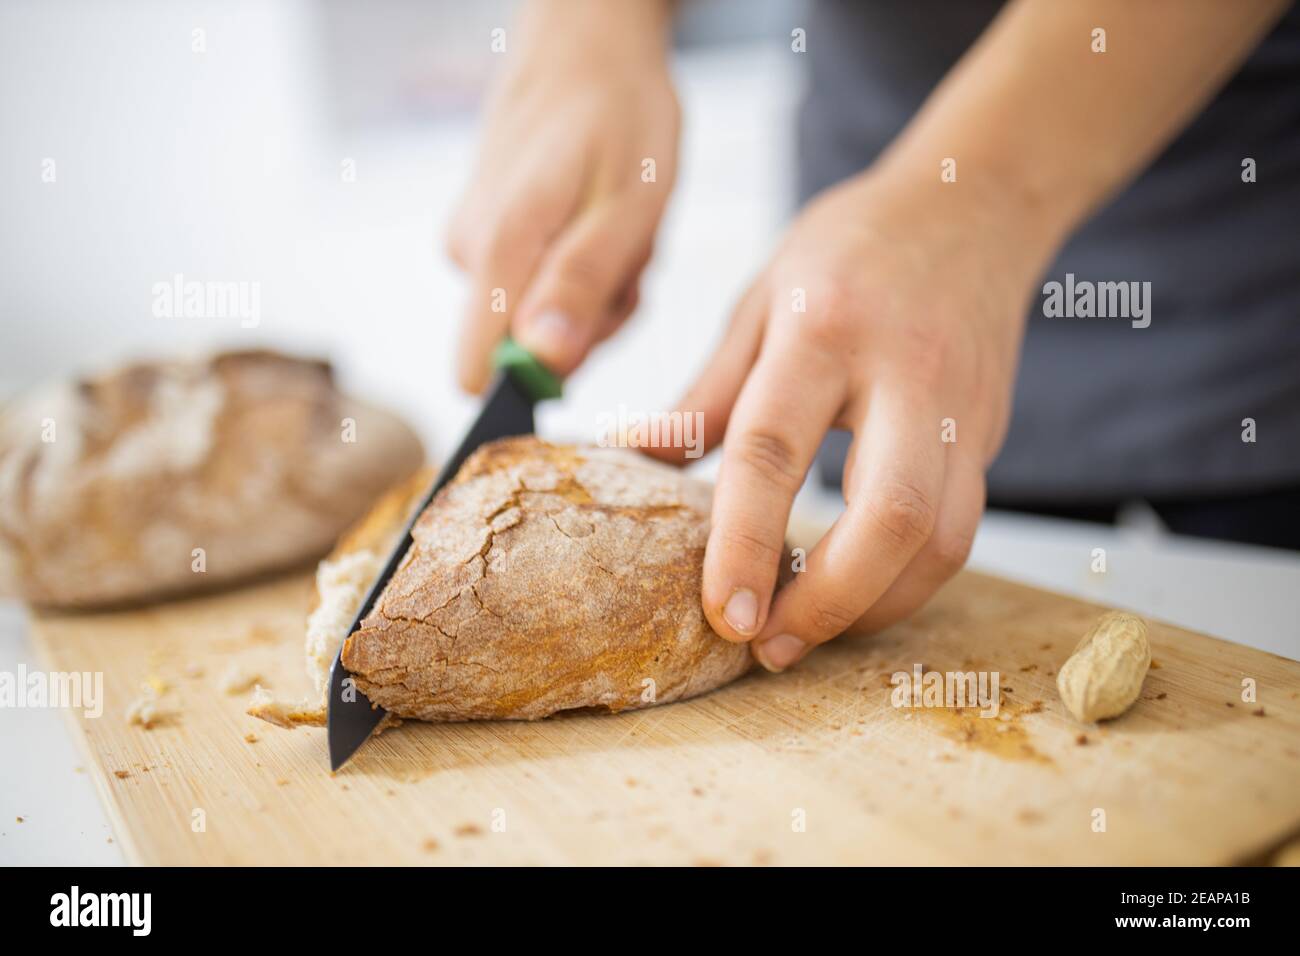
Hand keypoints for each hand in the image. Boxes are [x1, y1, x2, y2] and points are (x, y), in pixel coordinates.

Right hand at [446, 0, 678, 391]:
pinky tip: (597, 223)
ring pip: (539, 318)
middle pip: (526, 351)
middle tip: (625, 259)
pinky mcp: (486, 238)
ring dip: (595, 291)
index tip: (595, 327)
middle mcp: (469, 253)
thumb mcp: (628, 207)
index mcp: (500, 249)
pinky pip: (538, 287)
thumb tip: (543, 366)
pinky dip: (582, 269)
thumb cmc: (618, 117)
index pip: (480, 374)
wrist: (586, 47)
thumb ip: (581, 288)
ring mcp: (473, 244)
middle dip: (592, 319)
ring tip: (615, 230)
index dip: (543, 377)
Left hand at [648, 169, 1049, 670]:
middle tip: (768, 647)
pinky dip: (906, 583)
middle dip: (828, 602)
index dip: (743, 541)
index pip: (775, 450)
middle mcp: (904, 374)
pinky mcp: (988, 439)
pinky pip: (959, 533)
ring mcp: (960, 410)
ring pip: (941, 540)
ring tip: (803, 635)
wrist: (970, 210)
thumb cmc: (851, 249)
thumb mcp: (760, 299)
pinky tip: (854, 597)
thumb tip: (637, 462)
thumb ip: (706, 394)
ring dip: (872, 608)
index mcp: (823, 329)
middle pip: (889, 515)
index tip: (720, 614)